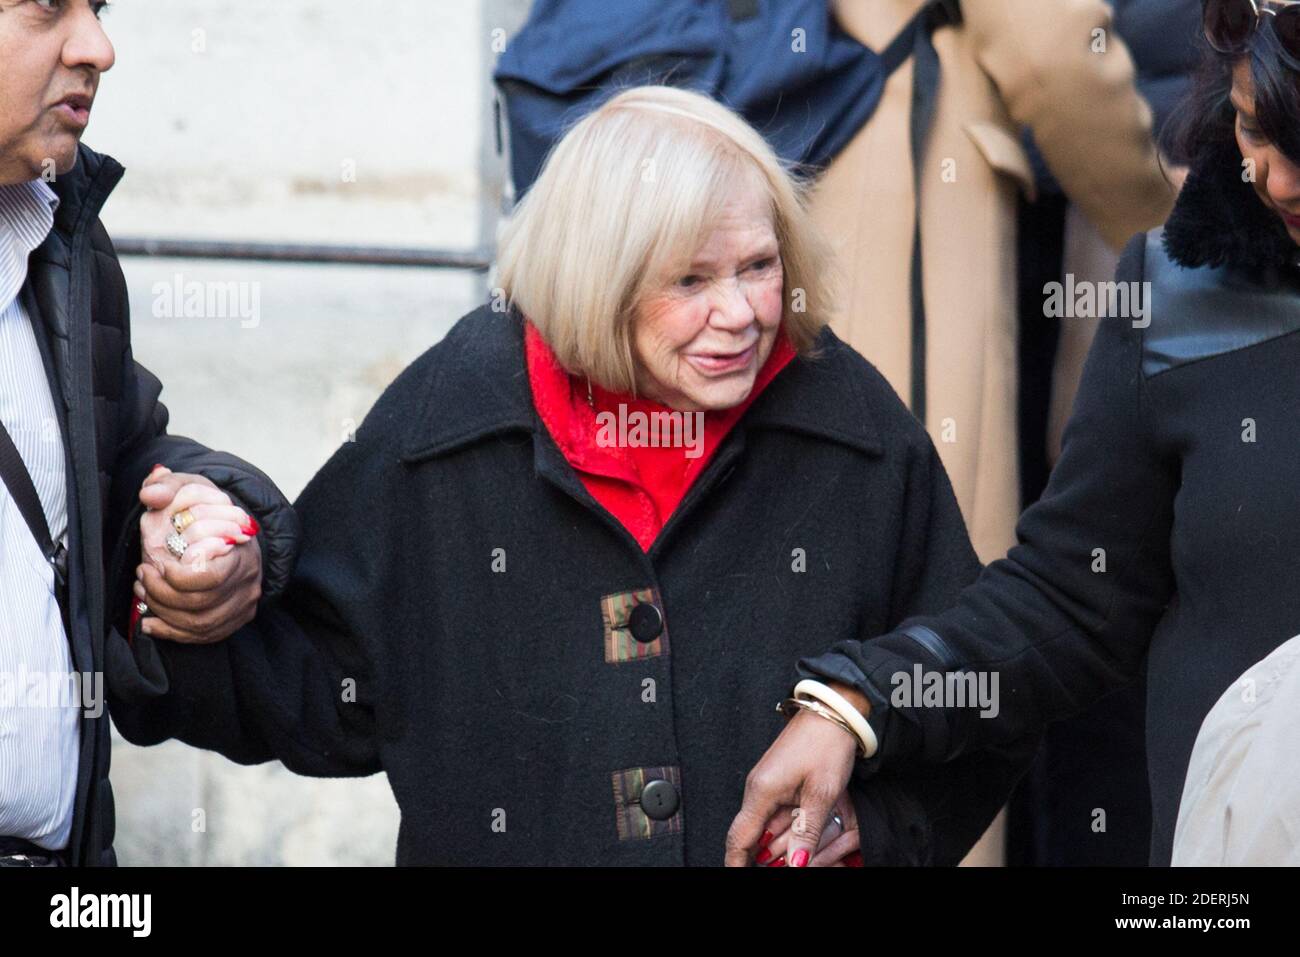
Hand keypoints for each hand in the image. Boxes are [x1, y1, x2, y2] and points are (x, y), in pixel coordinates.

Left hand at [133, 465, 262, 642]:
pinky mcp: (234, 619)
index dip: (176, 578)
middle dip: (162, 594)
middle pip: (201, 605)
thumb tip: (151, 494)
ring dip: (162, 611)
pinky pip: (202, 637)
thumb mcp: (190, 490)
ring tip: (143, 590)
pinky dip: (171, 632)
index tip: (156, 563)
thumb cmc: (208, 511)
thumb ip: (169, 487)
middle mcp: (248, 583)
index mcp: (242, 551)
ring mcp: (243, 605)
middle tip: (142, 574)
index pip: (210, 579)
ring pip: (199, 624)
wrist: (232, 530)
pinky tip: (150, 622)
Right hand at [725, 683, 868, 866]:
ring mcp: (766, 783)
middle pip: (748, 835)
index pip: (739, 838)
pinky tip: (795, 841)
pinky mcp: (777, 780)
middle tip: (777, 868)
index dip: (736, 864)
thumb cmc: (826, 744)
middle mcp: (758, 788)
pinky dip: (781, 831)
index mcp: (761, 791)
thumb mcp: (821, 793)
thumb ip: (806, 831)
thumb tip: (796, 864)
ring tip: (791, 860)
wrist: (833, 711)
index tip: (737, 876)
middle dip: (757, 859)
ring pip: (762, 826)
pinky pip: (773, 813)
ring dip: (773, 847)